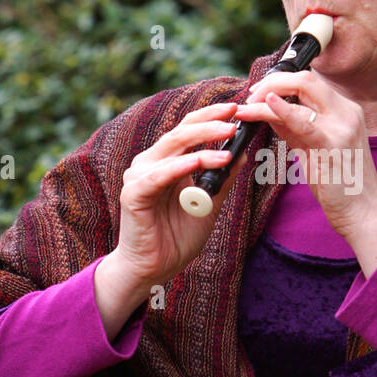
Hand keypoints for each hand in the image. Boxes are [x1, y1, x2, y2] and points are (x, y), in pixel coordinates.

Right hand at [99, 102, 246, 327]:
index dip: (212, 117)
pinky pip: (160, 175)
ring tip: (229, 143)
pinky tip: (200, 163)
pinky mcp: (133, 193)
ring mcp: (140, 175)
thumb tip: (243, 154)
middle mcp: (151, 162)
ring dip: (203, 143)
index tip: (238, 109)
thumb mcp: (209, 204)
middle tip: (236, 117)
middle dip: (211, 123)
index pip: (189, 129)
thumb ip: (222, 180)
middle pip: (182, 132)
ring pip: (173, 148)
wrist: (154, 268)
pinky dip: (181, 167)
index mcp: (167, 161)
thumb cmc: (177, 237)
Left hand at [234, 69, 376, 239]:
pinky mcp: (333, 146)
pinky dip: (284, 111)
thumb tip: (268, 110)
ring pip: (302, 94)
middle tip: (249, 97)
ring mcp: (343, 127)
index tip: (258, 93)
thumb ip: (294, 128)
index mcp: (345, 111)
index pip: (309, 82)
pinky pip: (305, 124)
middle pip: (306, 79)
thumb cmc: (341, 185)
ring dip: (266, 99)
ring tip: (244, 109)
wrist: (363, 212)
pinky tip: (268, 104)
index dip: (280, 81)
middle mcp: (347, 112)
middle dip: (272, 82)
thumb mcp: (315, 149)